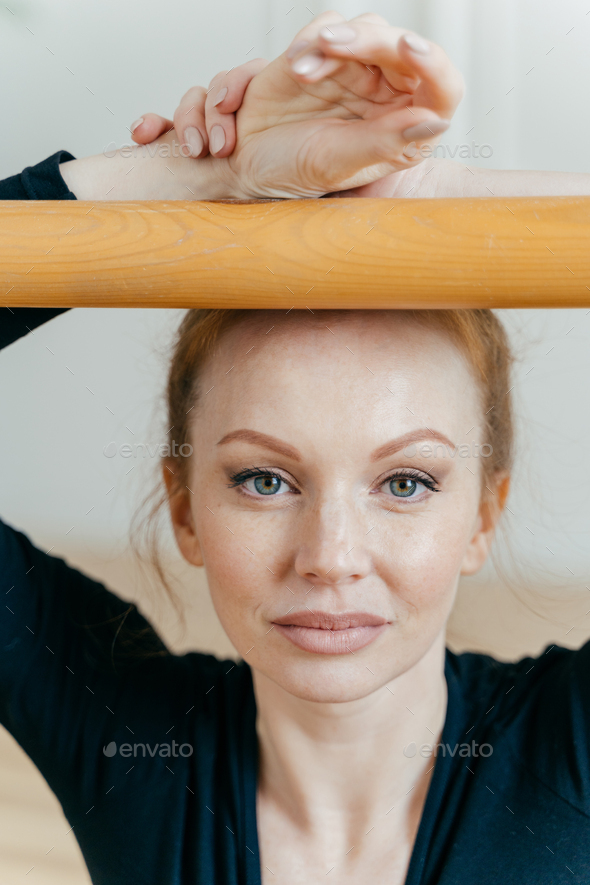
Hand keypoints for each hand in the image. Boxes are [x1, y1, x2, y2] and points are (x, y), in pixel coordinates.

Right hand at [130, 10, 463, 199]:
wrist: (245, 163)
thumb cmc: (293, 173)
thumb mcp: (338, 162)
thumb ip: (385, 141)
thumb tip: (435, 122)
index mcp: (406, 130)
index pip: (442, 86)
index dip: (432, 63)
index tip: (409, 48)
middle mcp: (389, 96)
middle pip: (399, 46)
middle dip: (365, 41)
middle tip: (329, 47)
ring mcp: (359, 74)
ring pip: (363, 29)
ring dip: (330, 43)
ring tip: (300, 72)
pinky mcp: (327, 56)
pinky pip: (327, 28)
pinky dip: (308, 41)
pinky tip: (292, 69)